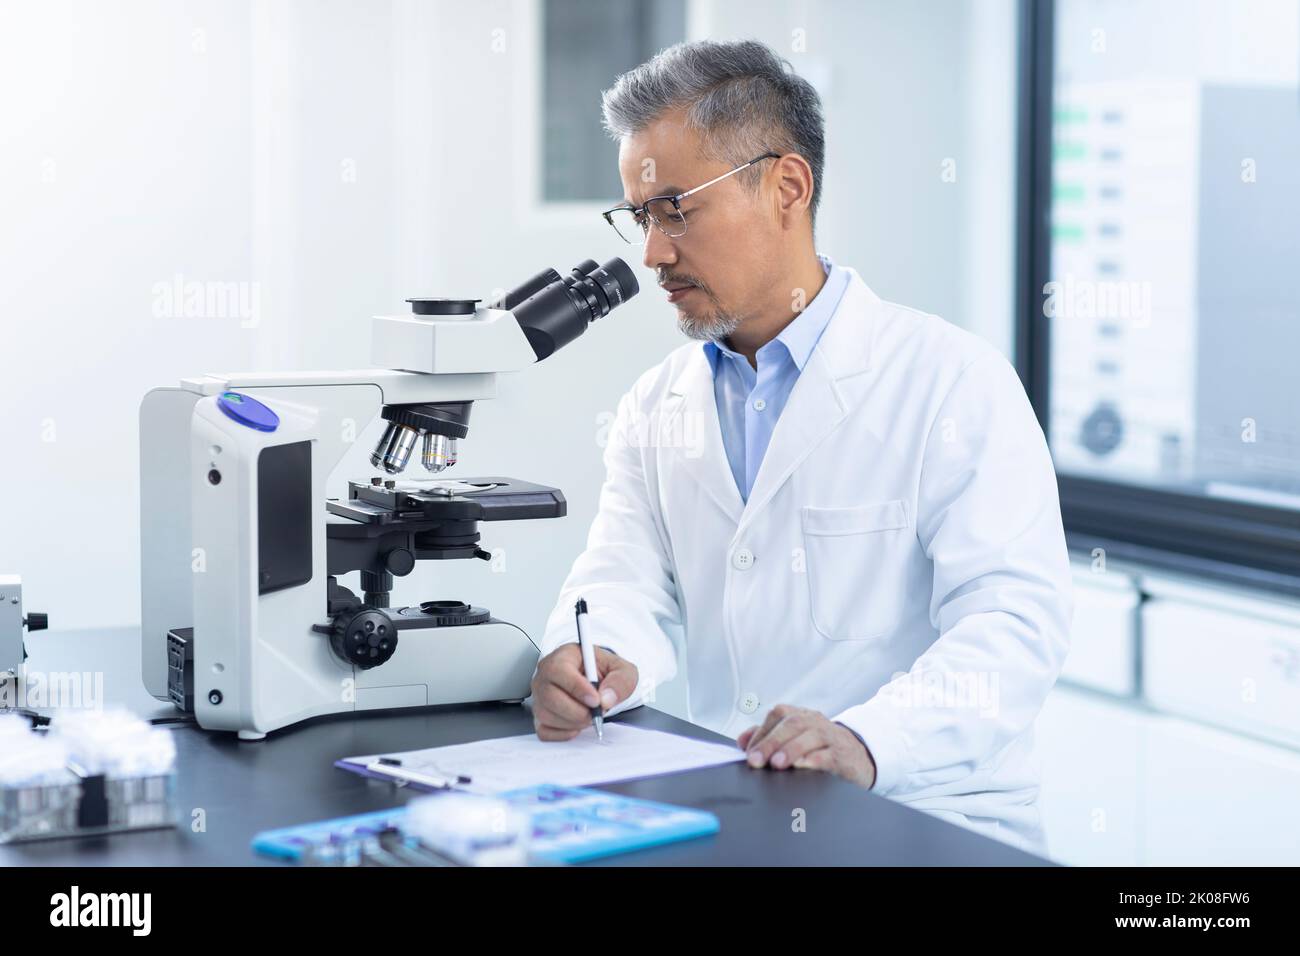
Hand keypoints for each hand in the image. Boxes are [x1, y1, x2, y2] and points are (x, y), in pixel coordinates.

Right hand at [530, 644, 637, 740]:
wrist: (601, 683)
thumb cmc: (606, 672)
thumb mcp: (623, 670)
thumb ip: (620, 681)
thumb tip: (606, 699)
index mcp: (564, 655)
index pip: (559, 669)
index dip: (576, 688)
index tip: (595, 700)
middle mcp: (546, 674)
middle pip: (549, 695)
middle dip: (576, 711)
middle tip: (595, 713)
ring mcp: (540, 694)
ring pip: (546, 714)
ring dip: (572, 722)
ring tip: (589, 716)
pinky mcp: (539, 713)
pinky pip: (544, 730)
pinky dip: (562, 733)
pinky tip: (577, 726)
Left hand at [737, 704, 876, 788]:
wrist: (860, 757)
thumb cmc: (821, 747)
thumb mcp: (795, 738)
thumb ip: (768, 737)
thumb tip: (742, 741)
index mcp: (801, 715)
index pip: (778, 715)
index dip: (762, 733)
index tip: (748, 753)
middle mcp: (815, 722)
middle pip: (792, 724)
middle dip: (771, 742)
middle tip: (756, 761)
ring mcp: (831, 737)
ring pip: (811, 736)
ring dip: (791, 749)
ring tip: (777, 764)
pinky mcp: (843, 757)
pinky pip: (829, 756)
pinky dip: (815, 761)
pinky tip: (803, 767)